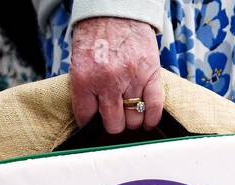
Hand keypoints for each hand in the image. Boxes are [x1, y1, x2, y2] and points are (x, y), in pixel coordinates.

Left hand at [69, 17, 162, 133]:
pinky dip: (151, 119)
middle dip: (114, 122)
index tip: (95, 119)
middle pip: (114, 124)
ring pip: (134, 119)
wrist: (115, 9)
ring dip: (132, 119)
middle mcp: (108, 81)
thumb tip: (93, 116)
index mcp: (84, 78)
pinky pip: (154, 107)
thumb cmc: (96, 36)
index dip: (91, 121)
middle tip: (114, 115)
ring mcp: (132, 78)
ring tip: (129, 112)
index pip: (86, 117)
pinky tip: (147, 121)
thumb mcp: (80, 61)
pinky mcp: (151, 74)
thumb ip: (85, 89)